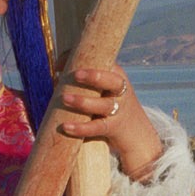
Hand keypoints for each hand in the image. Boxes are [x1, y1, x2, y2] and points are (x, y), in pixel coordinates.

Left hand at [58, 66, 162, 180]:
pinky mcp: (113, 128)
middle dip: (95, 76)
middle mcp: (121, 93)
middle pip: (112, 81)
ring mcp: (119, 111)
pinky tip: (66, 126)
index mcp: (117, 78)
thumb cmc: (111, 107)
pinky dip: (81, 128)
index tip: (60, 63)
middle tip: (76, 74)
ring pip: (104, 105)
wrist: (136, 135)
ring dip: (84, 102)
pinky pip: (97, 127)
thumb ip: (87, 83)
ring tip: (65, 99)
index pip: (104, 63)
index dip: (84, 60)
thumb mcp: (104, 91)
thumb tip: (57, 75)